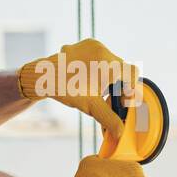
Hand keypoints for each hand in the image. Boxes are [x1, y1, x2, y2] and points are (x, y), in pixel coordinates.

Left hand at [18, 38, 139, 138]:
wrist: (43, 76)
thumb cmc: (67, 90)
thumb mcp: (91, 107)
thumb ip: (109, 119)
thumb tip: (120, 133)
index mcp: (108, 64)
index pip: (132, 73)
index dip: (131, 88)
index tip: (120, 98)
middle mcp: (103, 50)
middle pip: (122, 68)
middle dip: (118, 83)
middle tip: (107, 96)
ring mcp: (94, 44)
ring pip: (111, 61)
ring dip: (109, 74)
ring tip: (96, 87)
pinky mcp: (86, 43)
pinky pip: (100, 54)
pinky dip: (99, 66)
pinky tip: (88, 77)